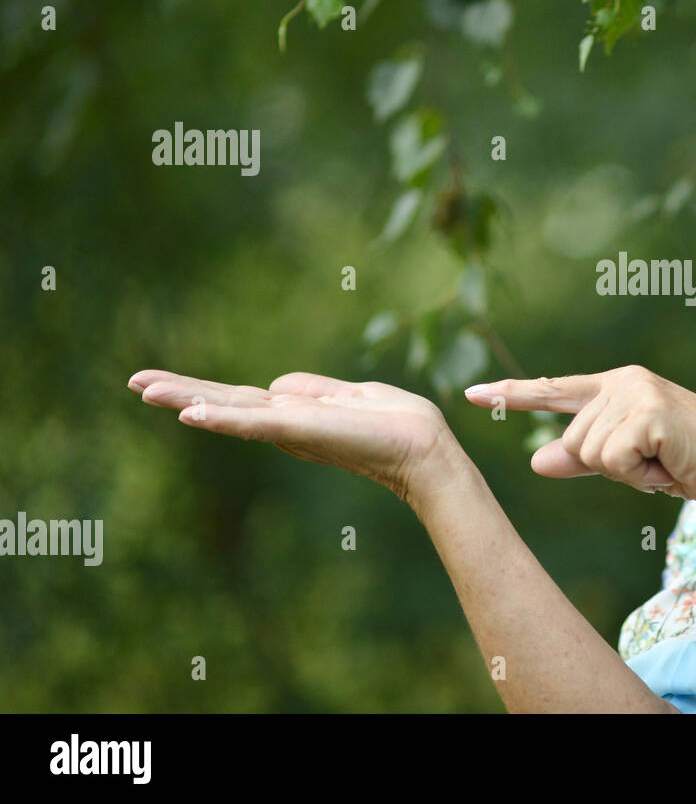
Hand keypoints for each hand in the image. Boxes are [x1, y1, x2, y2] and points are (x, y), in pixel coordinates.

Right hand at [128, 369, 464, 507]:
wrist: (424, 448)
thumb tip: (277, 385)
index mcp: (296, 413)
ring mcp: (289, 429)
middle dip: (180, 392)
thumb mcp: (349, 395)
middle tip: (134, 383)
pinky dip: (222, 418)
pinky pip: (254, 422)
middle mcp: (285, 424)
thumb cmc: (397, 423)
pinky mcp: (300, 430)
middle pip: (223, 403)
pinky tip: (191, 414)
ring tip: (145, 391)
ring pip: (228, 411)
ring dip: (186, 399)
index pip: (239, 399)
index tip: (162, 383)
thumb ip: (314, 391)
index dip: (202, 390)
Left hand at [464, 365, 695, 506]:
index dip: (511, 394)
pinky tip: (667, 464)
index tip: (471, 394)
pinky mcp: (647, 413)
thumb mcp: (626, 461)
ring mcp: (635, 393)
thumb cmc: (683, 461)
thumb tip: (535, 462)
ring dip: (626, 472)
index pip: (553, 390)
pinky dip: (637, 476)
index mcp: (614, 386)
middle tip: (652, 462)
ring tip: (662, 461)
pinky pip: (611, 462)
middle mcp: (622, 382)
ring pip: (590, 454)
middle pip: (574, 441)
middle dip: (609, 466)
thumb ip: (581, 459)